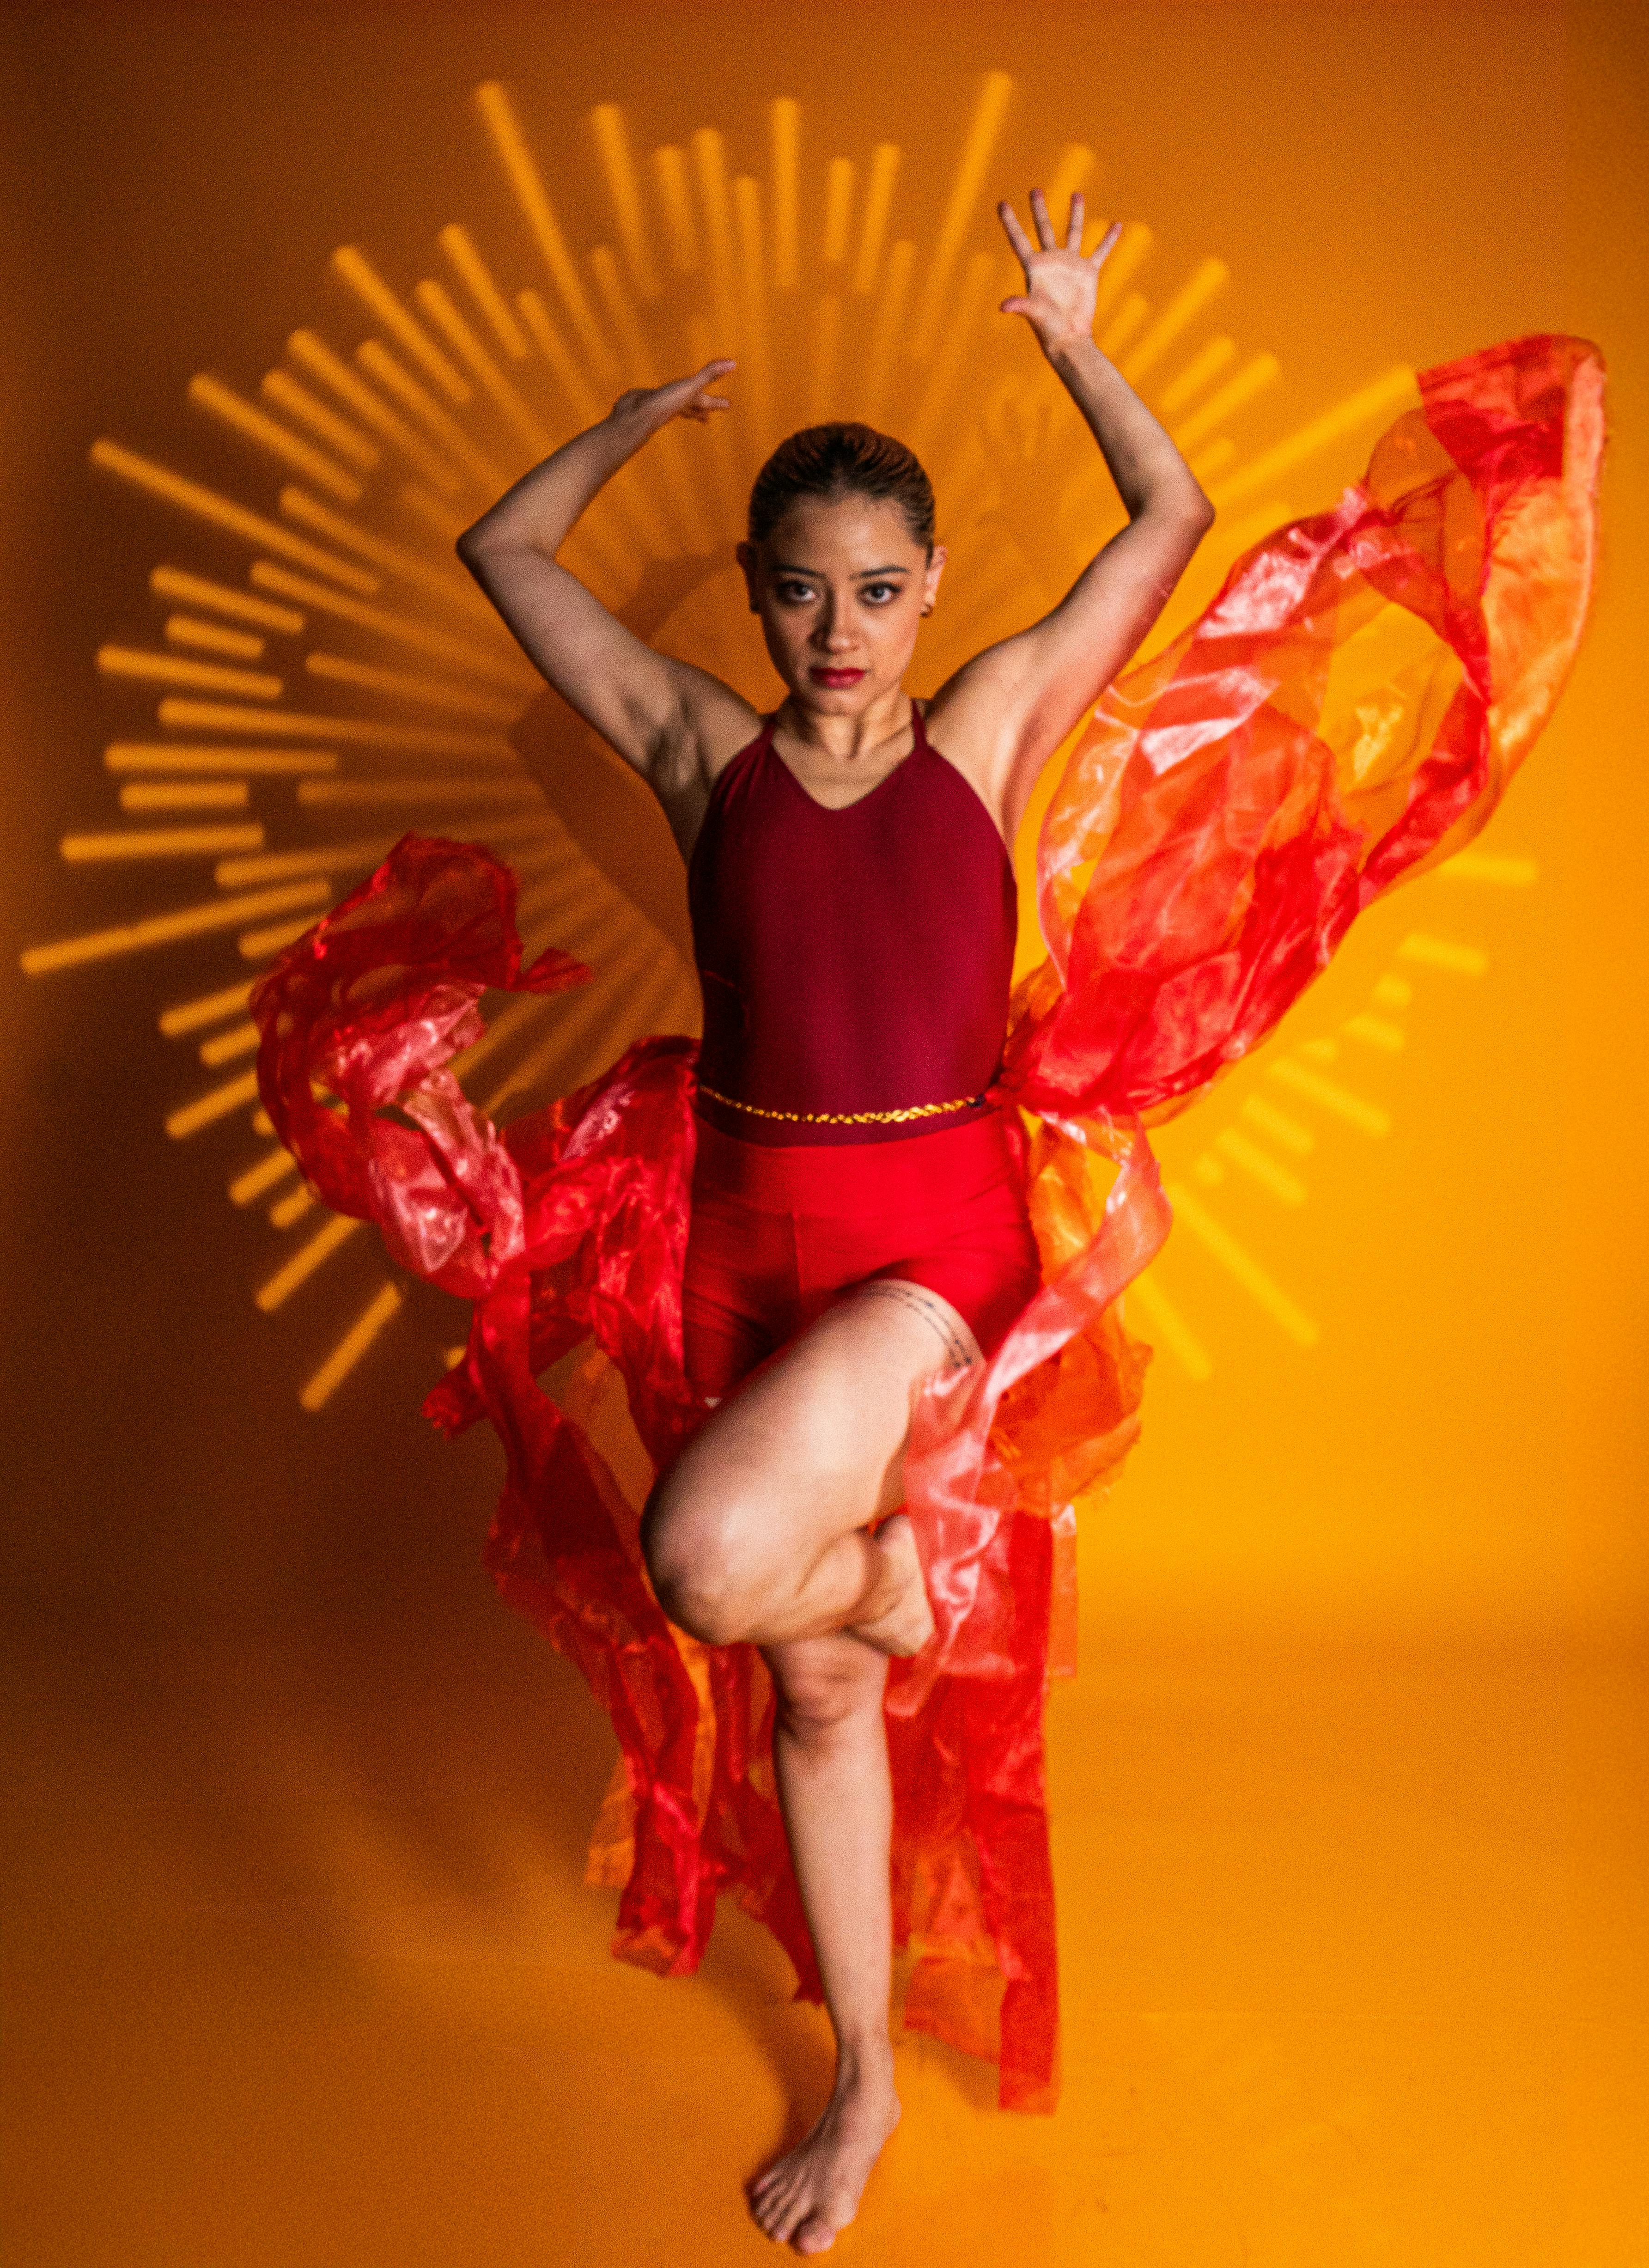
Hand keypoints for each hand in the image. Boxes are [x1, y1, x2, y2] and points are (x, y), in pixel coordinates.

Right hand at [611, 359, 735, 432]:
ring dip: (680, 407)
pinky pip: (655, 399)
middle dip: (700, 411)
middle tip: (707, 417)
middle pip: (692, 410)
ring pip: (675, 406)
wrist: (636, 416)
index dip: (717, 403)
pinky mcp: (647, 400)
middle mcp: (677, 406)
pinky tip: (654, 397)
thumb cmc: (665, 404)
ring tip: (682, 407)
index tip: (728, 405)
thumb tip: (733, 364)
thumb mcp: (691, 387)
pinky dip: (657, 398)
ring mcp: (662, 404)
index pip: (707, 403)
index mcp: (689, 404)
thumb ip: (709, 374)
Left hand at [997, 190, 1121, 359]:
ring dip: (1076, 214)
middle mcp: (1052, 261)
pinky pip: (1100, 251)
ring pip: (1074, 232)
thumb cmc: (1048, 328)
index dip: (1010, 222)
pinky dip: (1109, 240)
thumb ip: (1020, 305)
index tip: (1001, 204)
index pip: (1019, 240)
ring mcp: (1071, 265)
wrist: (1069, 337)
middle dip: (1039, 209)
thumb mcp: (1033, 313)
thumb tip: (1003, 306)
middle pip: (1044, 228)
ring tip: (1077, 194)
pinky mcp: (1088, 272)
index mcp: (1035, 267)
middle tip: (1034, 190)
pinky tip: (1116, 225)